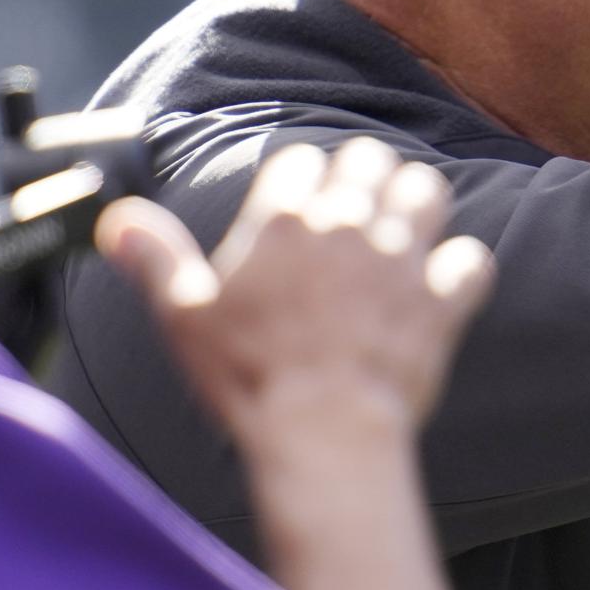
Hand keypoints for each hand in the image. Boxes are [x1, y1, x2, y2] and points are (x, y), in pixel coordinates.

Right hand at [99, 138, 494, 449]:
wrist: (320, 431)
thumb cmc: (248, 378)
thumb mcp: (183, 316)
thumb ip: (155, 258)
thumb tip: (117, 218)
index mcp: (282, 221)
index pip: (299, 160)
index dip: (298, 178)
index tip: (295, 205)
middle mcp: (348, 225)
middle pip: (369, 158)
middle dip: (363, 173)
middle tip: (356, 203)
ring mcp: (401, 259)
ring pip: (427, 190)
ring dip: (417, 200)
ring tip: (405, 223)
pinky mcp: (442, 299)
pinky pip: (472, 259)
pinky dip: (463, 267)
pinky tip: (448, 280)